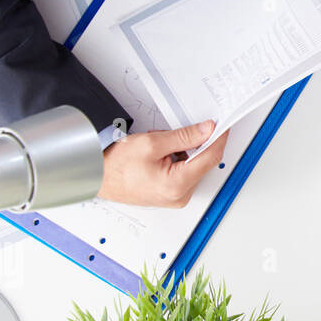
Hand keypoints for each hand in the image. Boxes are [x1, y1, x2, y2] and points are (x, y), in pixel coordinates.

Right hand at [98, 121, 230, 207]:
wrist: (98, 177)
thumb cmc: (116, 166)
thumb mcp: (152, 143)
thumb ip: (184, 136)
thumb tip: (207, 130)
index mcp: (177, 185)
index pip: (210, 157)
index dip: (218, 137)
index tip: (222, 124)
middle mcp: (180, 195)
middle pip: (203, 162)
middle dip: (196, 142)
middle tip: (181, 131)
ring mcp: (177, 196)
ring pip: (194, 165)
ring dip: (185, 150)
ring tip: (161, 145)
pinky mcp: (172, 194)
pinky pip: (185, 171)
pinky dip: (179, 158)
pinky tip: (162, 153)